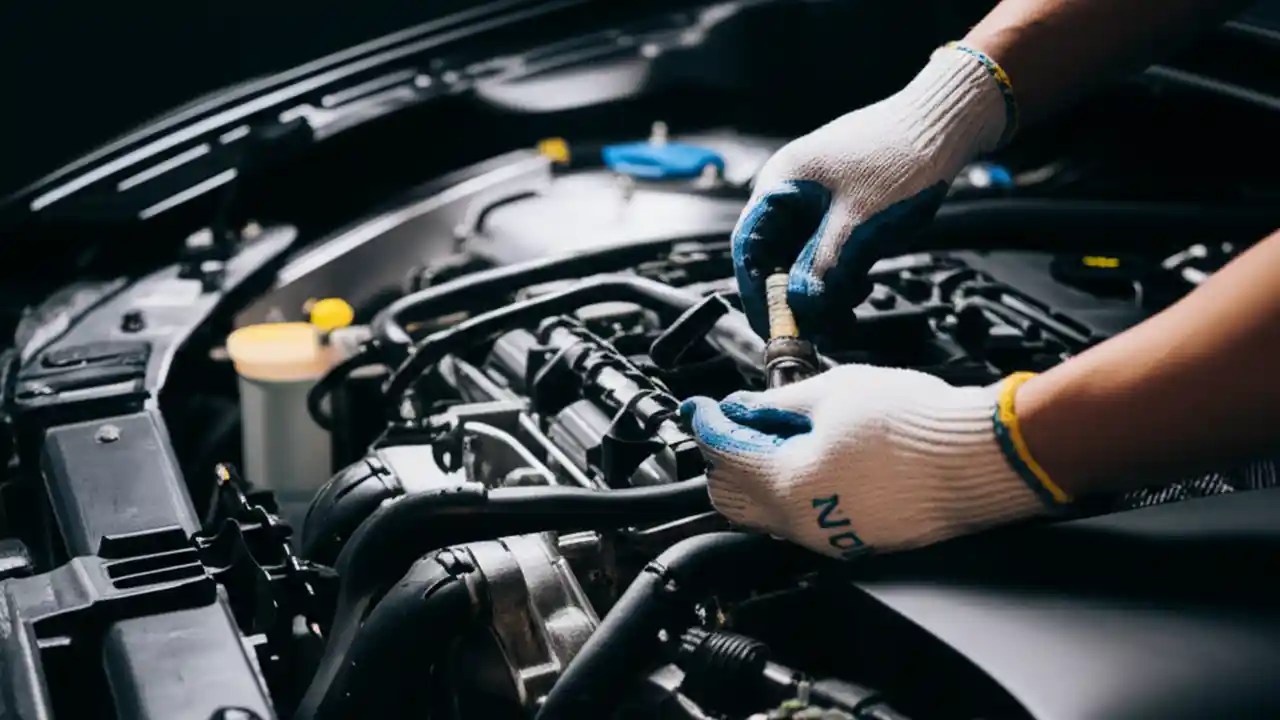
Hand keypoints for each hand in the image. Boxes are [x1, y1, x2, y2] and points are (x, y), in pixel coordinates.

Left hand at [680, 365, 1058, 557]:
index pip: (721, 453)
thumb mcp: (835, 391)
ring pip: (762, 515)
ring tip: (773, 435)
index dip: (704, 421)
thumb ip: (778, 403)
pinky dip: (788, 491)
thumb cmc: (918, 423)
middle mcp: (802, 522)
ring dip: (753, 476)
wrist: (980, 457)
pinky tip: (809, 457)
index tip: (700, 405)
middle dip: (720, 456)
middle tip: (731, 422)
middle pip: (728, 497)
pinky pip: (800, 522)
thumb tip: (744, 406)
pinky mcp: (856, 541)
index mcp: (788, 483)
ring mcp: (830, 537)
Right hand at [733, 44, 1012, 338]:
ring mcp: (815, 196)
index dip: (757, 293)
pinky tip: (860, 284)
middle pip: (774, 256)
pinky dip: (838, 272)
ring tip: (849, 306)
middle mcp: (790, 190)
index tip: (775, 327)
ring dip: (820, 288)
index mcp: (780, 184)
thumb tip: (799, 310)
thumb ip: (823, 271)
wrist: (947, 122)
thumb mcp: (860, 225)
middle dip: (794, 296)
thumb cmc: (903, 156)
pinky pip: (825, 247)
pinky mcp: (840, 203)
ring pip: (802, 256)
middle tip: (817, 328)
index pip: (748, 248)